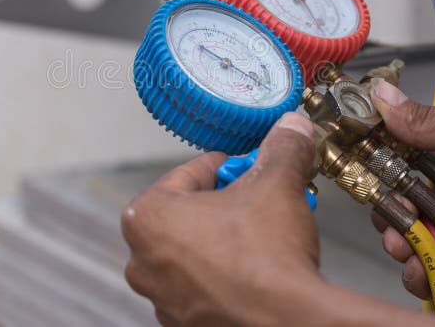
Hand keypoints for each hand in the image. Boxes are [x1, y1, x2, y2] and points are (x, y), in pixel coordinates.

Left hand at [122, 112, 434, 326]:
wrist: (287, 323)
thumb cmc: (266, 261)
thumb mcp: (277, 185)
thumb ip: (281, 148)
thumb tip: (291, 127)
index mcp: (147, 218)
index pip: (192, 172)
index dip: (230, 166)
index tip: (250, 167)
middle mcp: (143, 262)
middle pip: (191, 211)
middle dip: (228, 202)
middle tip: (261, 199)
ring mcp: (163, 298)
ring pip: (198, 250)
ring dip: (227, 238)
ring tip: (264, 234)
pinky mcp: (186, 323)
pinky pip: (206, 285)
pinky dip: (227, 274)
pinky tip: (258, 269)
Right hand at [369, 79, 434, 322]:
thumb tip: (385, 98)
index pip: (405, 151)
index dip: (382, 154)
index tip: (363, 155)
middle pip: (397, 196)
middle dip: (387, 202)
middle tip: (394, 204)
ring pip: (403, 235)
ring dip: (398, 237)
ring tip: (408, 238)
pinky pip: (421, 272)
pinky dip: (417, 271)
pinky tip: (427, 264)